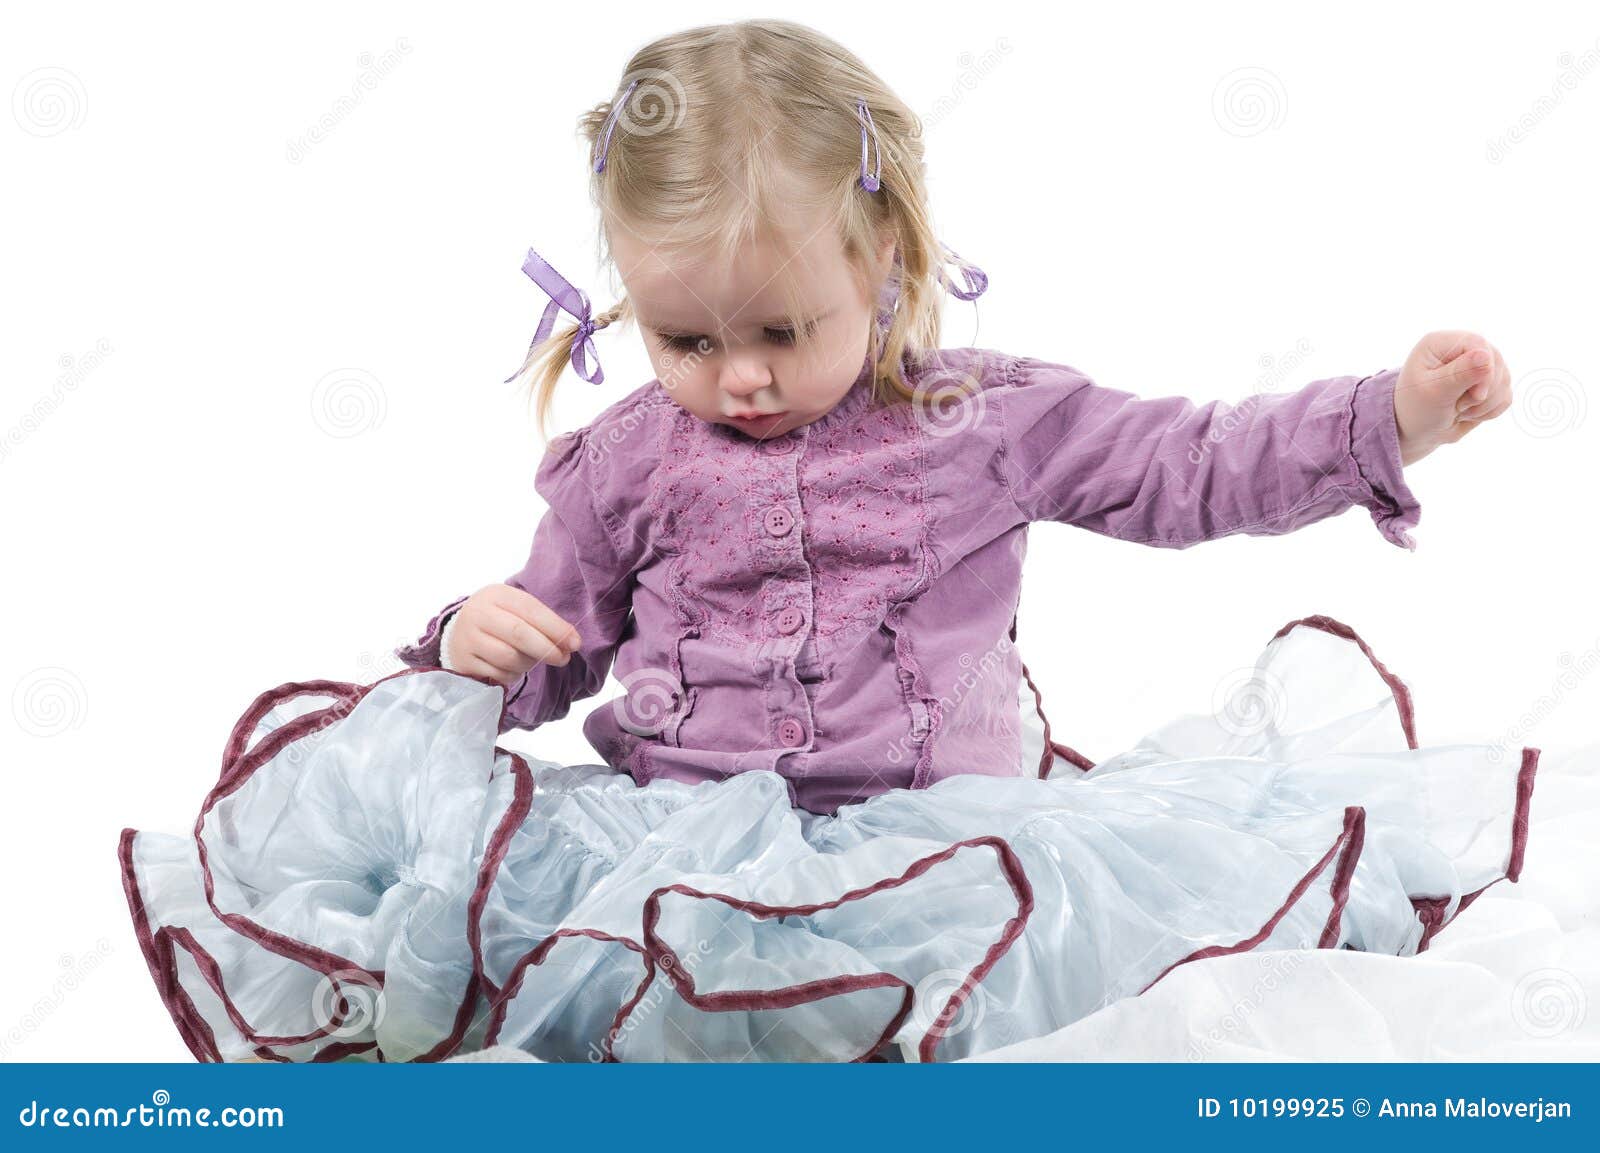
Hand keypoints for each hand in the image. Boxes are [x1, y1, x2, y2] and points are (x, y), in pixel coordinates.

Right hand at [445, 583, 581, 685]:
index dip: (556, 628)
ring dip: (529, 663)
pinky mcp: (463, 662)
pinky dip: (513, 674)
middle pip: (519, 634)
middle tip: (563, 658)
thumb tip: (572, 642)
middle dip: (547, 649)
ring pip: (509, 657)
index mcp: (495, 594)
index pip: (530, 610)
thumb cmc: (500, 621)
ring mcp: (467, 638)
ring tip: (534, 660)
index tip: (575, 643)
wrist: (458, 634)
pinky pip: (498, 673)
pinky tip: (514, 667)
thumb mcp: (517, 610)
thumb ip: (544, 622)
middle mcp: (477, 613)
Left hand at [1393, 330, 1512, 465]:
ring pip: (1504, 380)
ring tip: (1457, 409)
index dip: (1485, 370)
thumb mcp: (1433, 393)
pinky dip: (1490, 410)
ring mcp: (1478, 365)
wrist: (1417, 431)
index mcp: (1440, 343)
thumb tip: (1486, 356)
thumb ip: (1459, 374)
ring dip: (1485, 404)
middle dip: (1482, 392)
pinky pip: (1506, 395)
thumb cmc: (1417, 409)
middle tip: (1455, 405)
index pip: (1478, 344)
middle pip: (1496, 361)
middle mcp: (1462, 349)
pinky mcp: (1488, 383)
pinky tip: (1468, 413)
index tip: (1476, 395)